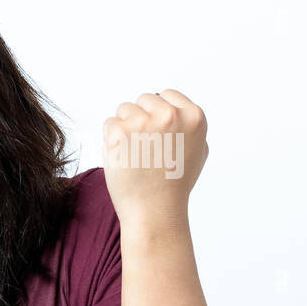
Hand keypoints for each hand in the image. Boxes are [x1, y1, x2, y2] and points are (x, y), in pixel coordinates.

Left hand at [100, 88, 207, 229]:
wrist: (154, 210)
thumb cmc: (174, 185)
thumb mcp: (197, 149)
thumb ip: (188, 125)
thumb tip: (176, 108)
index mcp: (193, 116)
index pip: (166, 95)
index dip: (157, 114)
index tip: (156, 135)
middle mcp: (170, 115)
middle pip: (143, 100)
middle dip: (139, 119)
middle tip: (144, 148)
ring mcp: (144, 123)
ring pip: (123, 110)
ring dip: (124, 128)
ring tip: (134, 154)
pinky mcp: (120, 133)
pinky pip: (108, 124)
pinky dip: (111, 140)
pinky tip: (123, 157)